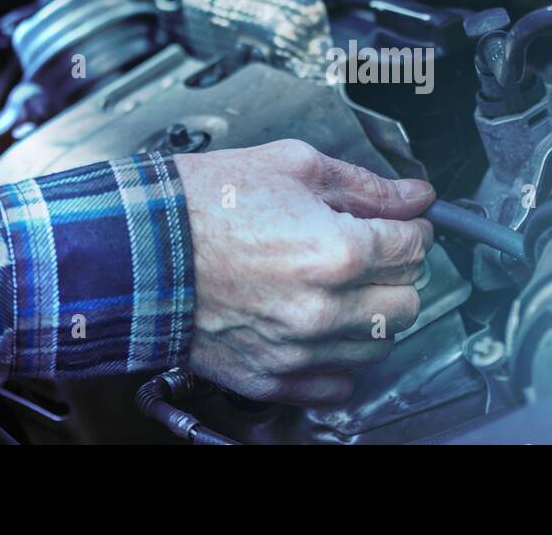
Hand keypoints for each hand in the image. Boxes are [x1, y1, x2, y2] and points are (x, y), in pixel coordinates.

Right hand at [171, 139, 435, 404]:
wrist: (137, 249)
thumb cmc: (203, 204)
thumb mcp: (293, 166)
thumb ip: (366, 185)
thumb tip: (412, 195)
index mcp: (337, 251)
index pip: (414, 248)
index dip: (412, 229)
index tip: (401, 224)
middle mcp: (324, 308)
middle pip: (407, 302)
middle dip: (398, 273)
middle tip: (374, 253)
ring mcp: (297, 349)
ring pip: (379, 346)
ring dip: (372, 316)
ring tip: (341, 287)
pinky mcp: (270, 377)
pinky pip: (337, 384)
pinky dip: (339, 359)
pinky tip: (321, 326)